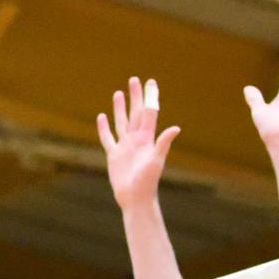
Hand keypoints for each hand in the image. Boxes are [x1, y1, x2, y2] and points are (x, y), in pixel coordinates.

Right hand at [97, 77, 179, 209]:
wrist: (136, 198)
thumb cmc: (148, 182)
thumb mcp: (156, 161)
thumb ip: (164, 143)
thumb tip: (176, 128)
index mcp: (147, 138)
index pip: (148, 112)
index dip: (150, 97)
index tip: (150, 82)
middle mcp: (136, 139)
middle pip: (135, 113)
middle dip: (136, 96)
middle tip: (135, 80)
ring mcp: (124, 146)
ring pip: (122, 122)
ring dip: (120, 108)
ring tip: (119, 93)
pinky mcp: (114, 155)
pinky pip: (108, 138)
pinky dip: (104, 128)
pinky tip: (101, 117)